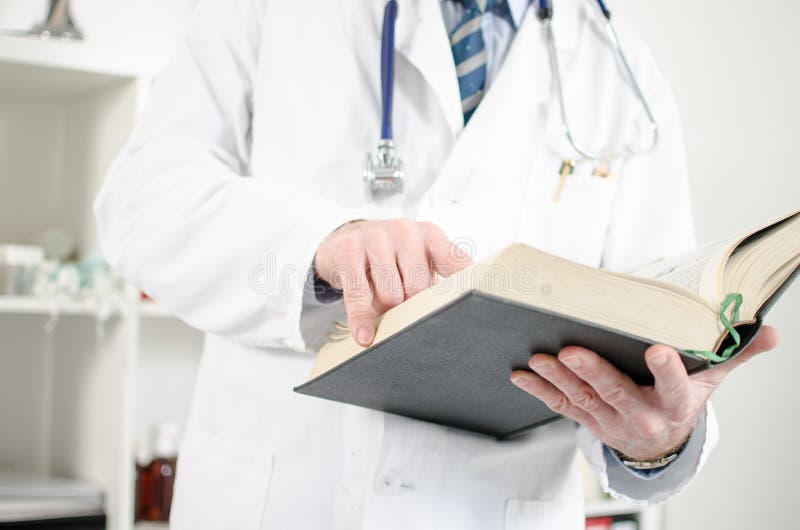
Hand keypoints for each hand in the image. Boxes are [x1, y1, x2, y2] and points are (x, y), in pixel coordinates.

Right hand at [314, 219, 471, 346]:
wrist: (345, 239)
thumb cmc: (389, 258)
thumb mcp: (417, 262)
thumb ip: (438, 281)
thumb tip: (453, 316)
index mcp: (429, 234)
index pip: (456, 263)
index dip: (467, 287)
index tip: (474, 309)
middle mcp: (405, 231)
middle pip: (420, 288)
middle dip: (412, 306)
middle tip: (404, 307)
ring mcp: (376, 237)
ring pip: (391, 294)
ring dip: (385, 308)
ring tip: (381, 301)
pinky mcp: (349, 250)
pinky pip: (359, 294)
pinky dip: (361, 318)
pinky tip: (364, 335)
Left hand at [510, 326, 779, 459]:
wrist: (660, 442)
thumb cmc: (681, 400)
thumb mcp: (712, 381)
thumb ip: (736, 354)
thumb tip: (771, 332)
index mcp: (673, 404)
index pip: (675, 388)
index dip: (667, 371)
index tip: (657, 350)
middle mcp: (640, 416)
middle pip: (616, 394)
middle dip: (593, 373)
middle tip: (572, 350)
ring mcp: (609, 421)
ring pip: (583, 401)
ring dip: (559, 380)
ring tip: (540, 358)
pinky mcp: (588, 420)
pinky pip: (562, 407)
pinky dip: (540, 391)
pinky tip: (522, 374)